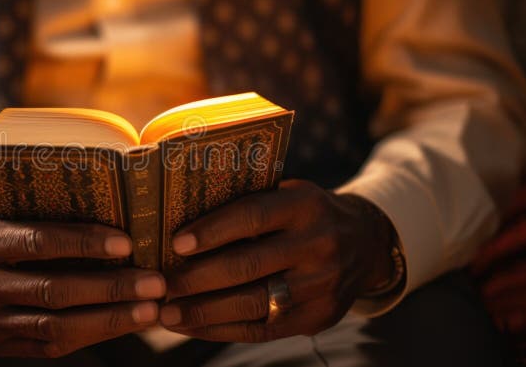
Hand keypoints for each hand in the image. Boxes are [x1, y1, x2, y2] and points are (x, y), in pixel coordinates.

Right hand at [0, 192, 164, 357]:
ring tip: (150, 310)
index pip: (35, 243)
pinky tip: (123, 323)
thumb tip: (116, 212)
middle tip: (155, 283)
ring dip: (109, 320)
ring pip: (53, 328)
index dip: (82, 243)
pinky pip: (49, 346)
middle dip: (110, 289)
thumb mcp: (1, 206)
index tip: (127, 242)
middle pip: (51, 292)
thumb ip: (43, 213)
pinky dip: (91, 336)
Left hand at [159, 180, 395, 341]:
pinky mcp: (318, 318)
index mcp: (305, 205)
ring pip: (252, 304)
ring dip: (203, 312)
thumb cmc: (304, 214)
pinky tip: (191, 327)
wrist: (366, 243)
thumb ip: (248, 203)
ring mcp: (321, 286)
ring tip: (165, 313)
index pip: (253, 216)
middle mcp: (318, 245)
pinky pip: (261, 330)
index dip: (212, 230)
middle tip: (159, 285)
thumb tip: (178, 218)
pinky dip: (220, 330)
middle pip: (248, 266)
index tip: (176, 243)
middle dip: (197, 279)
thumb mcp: (288, 194)